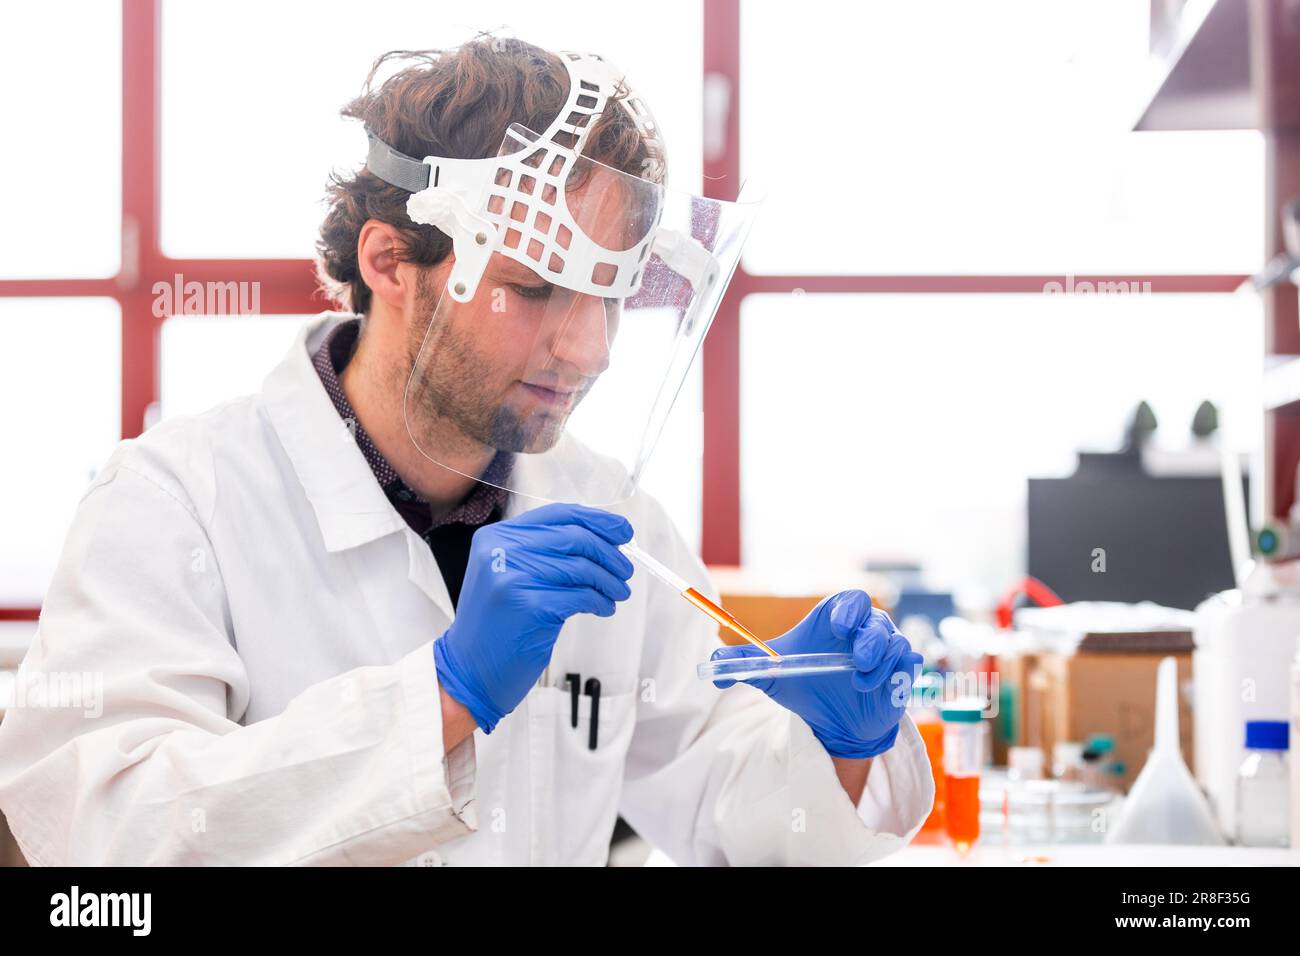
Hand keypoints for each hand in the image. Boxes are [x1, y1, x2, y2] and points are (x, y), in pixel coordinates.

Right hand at [434, 503, 633, 732]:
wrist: (468, 670)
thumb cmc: (495, 625)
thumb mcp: (508, 576)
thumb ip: (543, 552)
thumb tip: (600, 539)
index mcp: (497, 537)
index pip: (558, 515)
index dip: (596, 520)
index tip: (622, 531)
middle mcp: (502, 551)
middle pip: (575, 538)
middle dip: (609, 554)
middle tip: (625, 570)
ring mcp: (514, 578)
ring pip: (582, 568)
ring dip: (609, 581)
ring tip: (618, 593)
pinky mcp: (530, 607)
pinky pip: (581, 596)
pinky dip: (600, 601)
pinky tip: (603, 608)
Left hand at [710, 590, 920, 758]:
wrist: (833, 722)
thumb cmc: (806, 687)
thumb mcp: (773, 676)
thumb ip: (744, 664)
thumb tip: (712, 663)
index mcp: (836, 620)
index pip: (851, 600)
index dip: (849, 608)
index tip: (838, 626)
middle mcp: (864, 631)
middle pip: (877, 620)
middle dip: (870, 637)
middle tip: (858, 657)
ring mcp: (887, 651)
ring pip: (895, 644)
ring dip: (879, 663)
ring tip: (859, 681)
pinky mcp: (902, 673)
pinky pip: (908, 665)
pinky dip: (893, 677)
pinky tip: (873, 689)